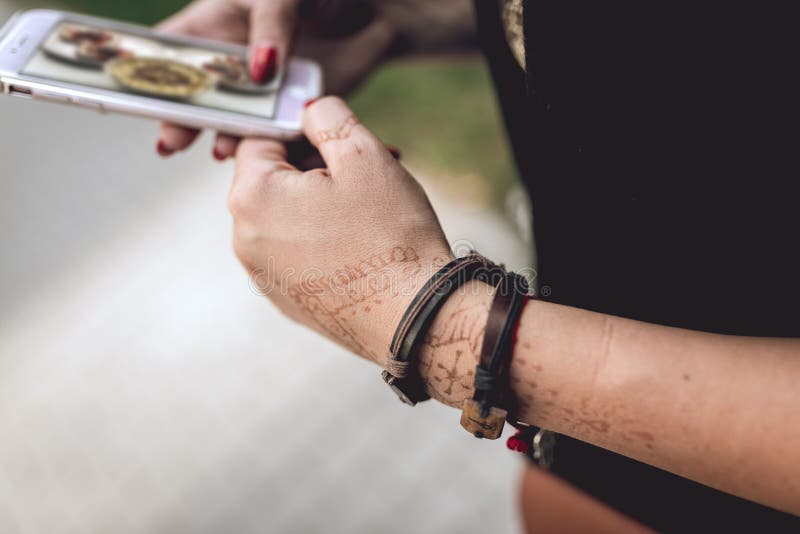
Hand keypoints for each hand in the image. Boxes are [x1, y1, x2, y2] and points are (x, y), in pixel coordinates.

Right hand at [154, 0, 394, 160]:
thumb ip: (273, 25)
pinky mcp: (288, 113)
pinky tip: (258, 150)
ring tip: (220, 151)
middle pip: (196, 96)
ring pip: (231, 120)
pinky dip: (264, 145)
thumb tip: (259, 70)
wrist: (370, 16)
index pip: (170, 51)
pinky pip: (270, 135)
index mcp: (214, 26)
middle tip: (171, 141)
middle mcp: (230, 64)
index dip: (147, 72)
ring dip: (222, 137)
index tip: (134, 95)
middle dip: (182, 118)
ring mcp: (258, 93)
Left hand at [230, 97, 451, 360]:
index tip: (340, 138)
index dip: (304, 130)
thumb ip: (328, 117)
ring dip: (326, 201)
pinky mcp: (288, 301)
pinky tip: (364, 240)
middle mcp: (245, 240)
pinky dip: (324, 238)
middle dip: (320, 166)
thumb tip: (310, 109)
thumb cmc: (390, 235)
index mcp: (252, 197)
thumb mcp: (364, 156)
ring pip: (289, 216)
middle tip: (373, 165)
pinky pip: (298, 252)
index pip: (261, 138)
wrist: (415, 318)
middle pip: (274, 179)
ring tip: (376, 204)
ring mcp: (265, 276)